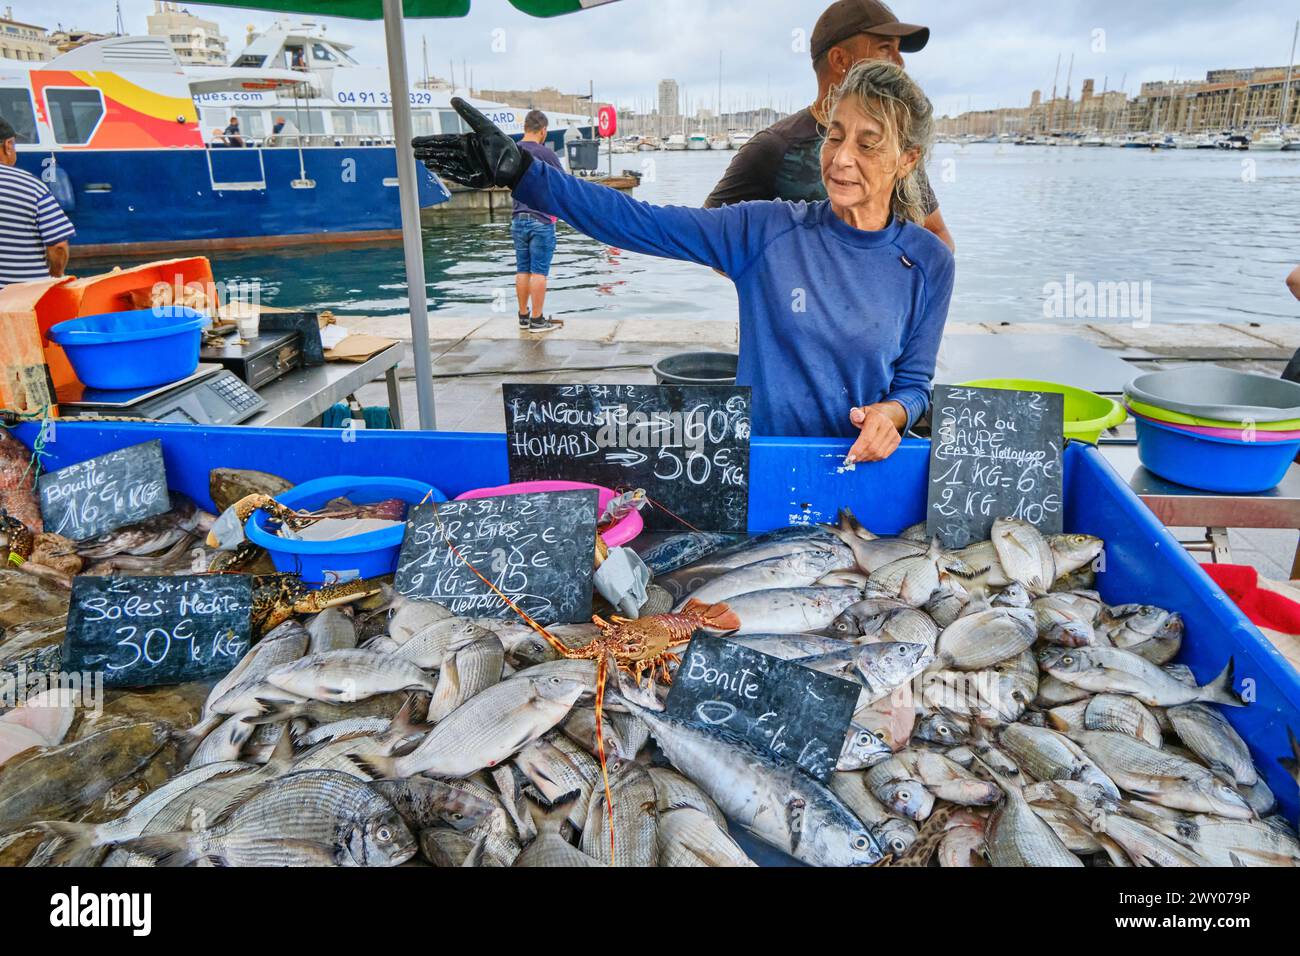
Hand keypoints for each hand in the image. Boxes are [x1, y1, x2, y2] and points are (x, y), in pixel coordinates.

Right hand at [411, 97, 531, 189]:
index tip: (415, 141)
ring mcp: (467, 168)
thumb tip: (453, 99)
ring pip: (447, 164)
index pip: (443, 141)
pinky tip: (437, 170)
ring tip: (422, 161)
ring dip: (435, 163)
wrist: (515, 163)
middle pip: (442, 153)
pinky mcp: (473, 180)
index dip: (429, 141)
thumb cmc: (502, 144)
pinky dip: (447, 173)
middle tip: (414, 152)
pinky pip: (457, 176)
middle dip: (428, 153)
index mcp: (465, 142)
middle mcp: (464, 155)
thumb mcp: (484, 126)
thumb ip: (468, 113)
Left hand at [845, 404, 901, 463]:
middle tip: (852, 459)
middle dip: (861, 456)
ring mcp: (893, 433)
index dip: (857, 450)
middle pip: (873, 448)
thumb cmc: (868, 416)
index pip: (867, 438)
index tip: (849, 457)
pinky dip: (874, 458)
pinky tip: (868, 457)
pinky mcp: (897, 440)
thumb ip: (855, 414)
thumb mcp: (860, 411)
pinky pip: (885, 455)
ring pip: (879, 453)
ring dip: (867, 458)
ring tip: (859, 458)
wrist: (885, 414)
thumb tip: (857, 418)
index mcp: (876, 418)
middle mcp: (887, 425)